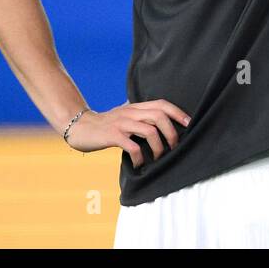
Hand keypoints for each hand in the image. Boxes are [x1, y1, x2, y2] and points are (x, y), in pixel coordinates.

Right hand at [64, 99, 191, 166]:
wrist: (79, 127)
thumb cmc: (105, 125)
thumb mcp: (124, 116)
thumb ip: (140, 117)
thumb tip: (161, 123)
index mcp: (135, 107)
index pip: (161, 104)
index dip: (178, 112)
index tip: (189, 124)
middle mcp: (130, 112)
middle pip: (159, 116)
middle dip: (171, 133)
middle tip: (173, 147)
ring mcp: (121, 123)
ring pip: (149, 131)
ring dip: (158, 147)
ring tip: (158, 158)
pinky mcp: (112, 135)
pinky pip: (132, 146)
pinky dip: (140, 157)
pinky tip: (139, 163)